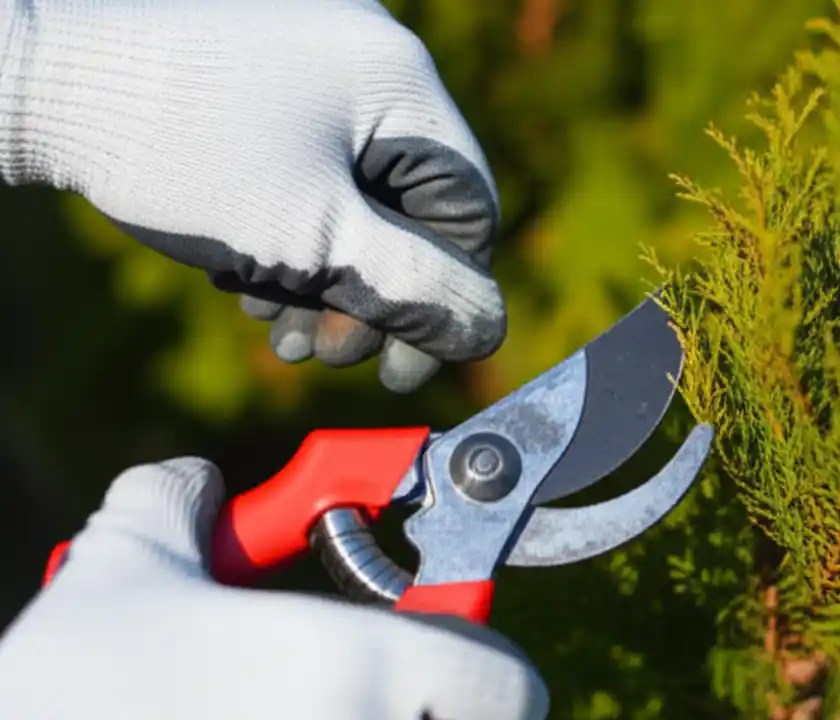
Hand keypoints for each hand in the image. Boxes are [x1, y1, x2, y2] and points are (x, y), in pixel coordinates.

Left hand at [0, 0, 503, 391]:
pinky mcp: (268, 75)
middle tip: (323, 351)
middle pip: (409, 206)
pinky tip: (249, 270)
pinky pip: (314, 166)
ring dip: (325, 271)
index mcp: (400, 80)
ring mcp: (315, 60)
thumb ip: (414, 290)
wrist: (35, 82)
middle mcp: (370, 57)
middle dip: (368, 293)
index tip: (399, 367)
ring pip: (358, 193)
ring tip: (272, 318)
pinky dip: (293, 228)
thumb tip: (490, 333)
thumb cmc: (175, 150)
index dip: (443, 299)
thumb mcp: (311, 238)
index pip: (468, 211)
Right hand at [0, 459, 547, 719]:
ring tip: (305, 706)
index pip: (507, 680)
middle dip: (437, 706)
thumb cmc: (62, 689)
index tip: (440, 644)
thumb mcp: (117, 573)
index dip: (482, 659)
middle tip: (379, 684)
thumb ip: (173, 502)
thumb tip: (194, 485)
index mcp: (355, 669)